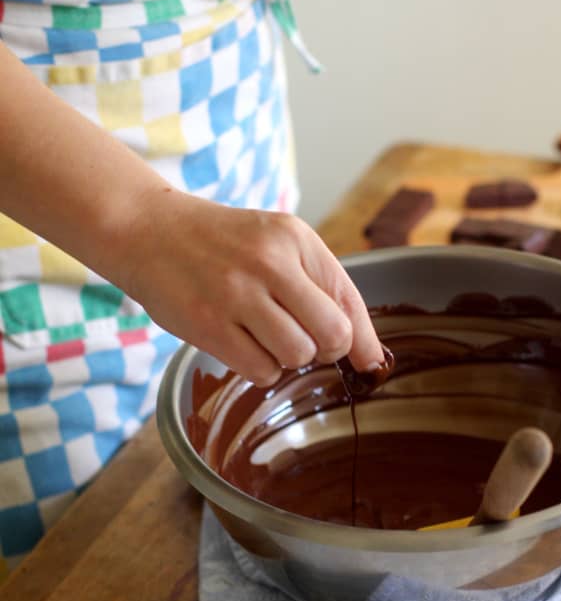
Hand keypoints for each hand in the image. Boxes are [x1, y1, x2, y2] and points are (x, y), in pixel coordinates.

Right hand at [121, 191, 383, 386]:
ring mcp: (237, 294)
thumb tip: (367, 354)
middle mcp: (270, 262)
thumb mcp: (275, 242)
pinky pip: (261, 370)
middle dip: (327, 350)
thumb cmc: (221, 243)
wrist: (149, 230)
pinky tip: (244, 345)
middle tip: (306, 342)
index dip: (366, 341)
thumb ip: (319, 286)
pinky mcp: (208, 325)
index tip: (371, 363)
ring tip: (266, 336)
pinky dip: (260, 368)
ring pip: (298, 355)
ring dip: (289, 358)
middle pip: (333, 334)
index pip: (349, 299)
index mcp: (294, 238)